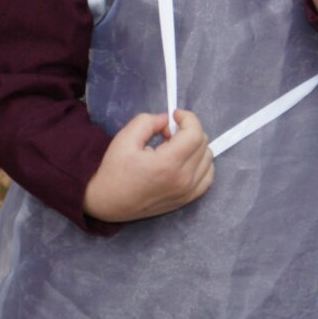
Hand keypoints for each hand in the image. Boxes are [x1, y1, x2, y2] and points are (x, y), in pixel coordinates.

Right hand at [84, 108, 213, 222]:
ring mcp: (187, 192)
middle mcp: (183, 180)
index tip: (174, 116)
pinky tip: (184, 161)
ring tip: (173, 149)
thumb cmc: (115, 170)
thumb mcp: (125, 138)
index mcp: (167, 164)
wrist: (109, 202)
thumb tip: (168, 120)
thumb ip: (149, 121)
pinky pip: (208, 176)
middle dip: (187, 131)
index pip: (195, 133)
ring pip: (208, 159)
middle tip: (167, 134)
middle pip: (203, 144)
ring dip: (195, 147)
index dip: (187, 118)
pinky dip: (201, 164)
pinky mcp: (187, 199)